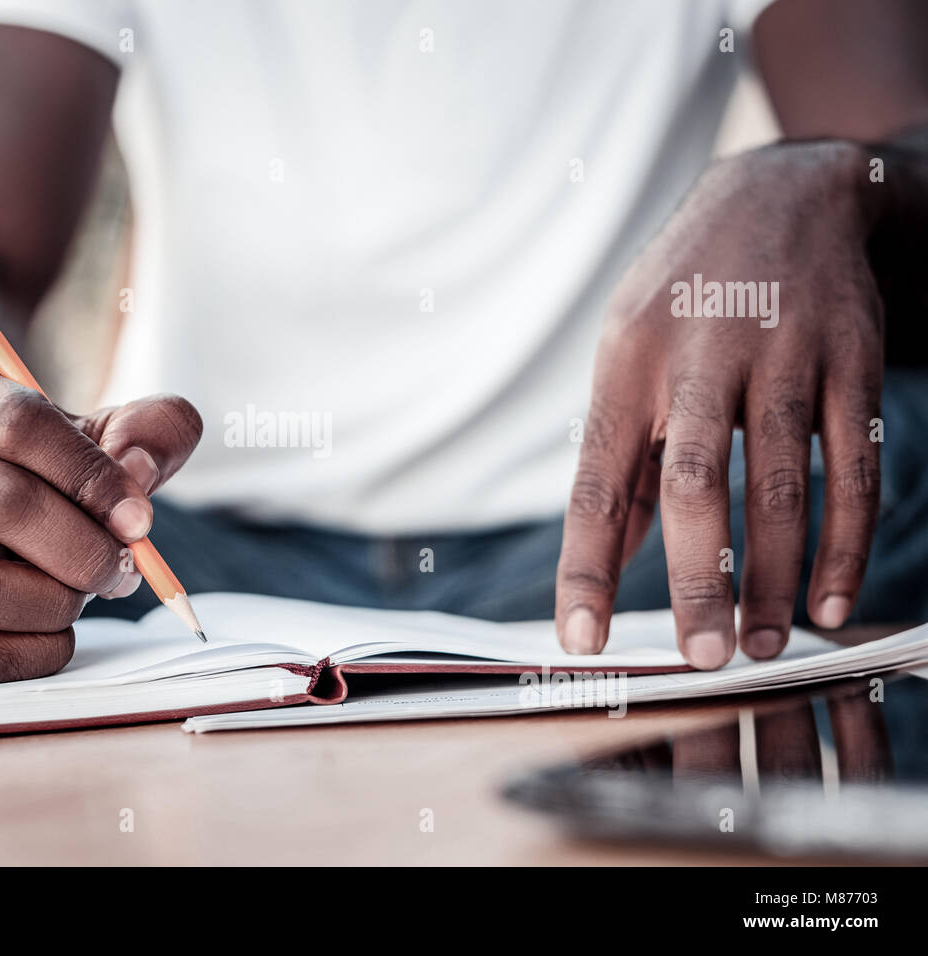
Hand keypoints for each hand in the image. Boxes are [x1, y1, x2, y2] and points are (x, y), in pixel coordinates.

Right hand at [0, 369, 202, 681]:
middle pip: (1, 504)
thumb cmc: (48, 473)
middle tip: (123, 568)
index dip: (91, 476)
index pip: (19, 423)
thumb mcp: (105, 435)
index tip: (139, 519)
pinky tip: (54, 629)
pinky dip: (36, 652)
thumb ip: (149, 431)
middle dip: (83, 548)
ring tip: (80, 594)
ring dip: (54, 603)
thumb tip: (140, 469)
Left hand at [556, 142, 882, 668]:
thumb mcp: (628, 358)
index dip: (587, 566)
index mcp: (625, 365)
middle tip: (704, 657)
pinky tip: (832, 599)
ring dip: (776, 577)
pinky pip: (854, 465)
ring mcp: (782, 355)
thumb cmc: (683, 300)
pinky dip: (845, 541)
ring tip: (765, 644)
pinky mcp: (849, 360)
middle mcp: (698, 358)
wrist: (780, 196)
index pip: (598, 483)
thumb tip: (611, 557)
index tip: (579, 638)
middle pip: (695, 485)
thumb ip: (625, 459)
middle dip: (699, 581)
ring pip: (780, 486)